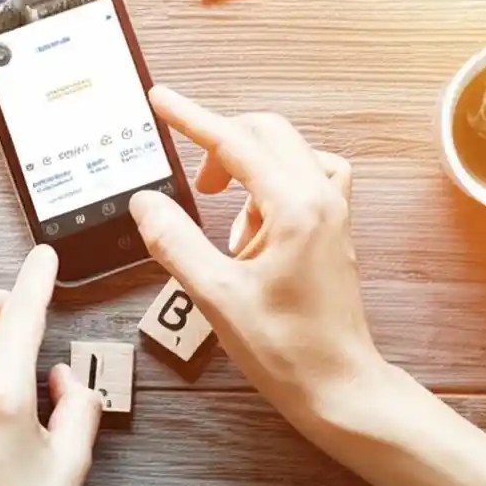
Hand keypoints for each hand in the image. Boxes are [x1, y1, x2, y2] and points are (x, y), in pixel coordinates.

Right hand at [129, 87, 387, 426]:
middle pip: (265, 134)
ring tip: (228, 233)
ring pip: (285, 155)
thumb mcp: (215, 295)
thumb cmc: (286, 349)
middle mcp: (322, 198)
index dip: (192, 118)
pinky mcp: (334, 230)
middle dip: (220, 144)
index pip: (234, 142)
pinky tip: (253, 233)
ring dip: (247, 172)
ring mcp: (334, 213)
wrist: (339, 386)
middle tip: (191, 181)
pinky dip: (270, 191)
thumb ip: (175, 241)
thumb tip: (146, 203)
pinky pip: (303, 182)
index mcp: (295, 207)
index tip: (162, 99)